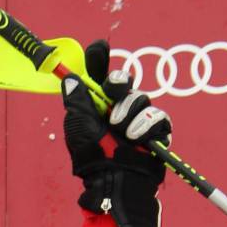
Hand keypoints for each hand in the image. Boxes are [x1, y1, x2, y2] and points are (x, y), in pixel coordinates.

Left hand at [62, 40, 170, 226]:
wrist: (114, 181)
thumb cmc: (92, 157)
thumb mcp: (78, 126)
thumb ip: (76, 100)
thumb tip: (70, 77)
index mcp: (98, 106)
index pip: (100, 76)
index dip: (99, 59)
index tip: (99, 46)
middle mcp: (118, 108)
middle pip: (123, 80)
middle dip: (119, 82)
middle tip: (113, 89)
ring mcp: (138, 118)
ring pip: (140, 96)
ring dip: (128, 111)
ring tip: (119, 130)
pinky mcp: (156, 129)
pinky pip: (156, 113)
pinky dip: (145, 123)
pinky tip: (136, 137)